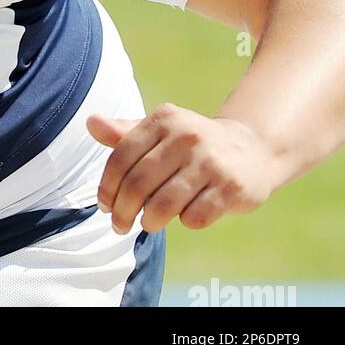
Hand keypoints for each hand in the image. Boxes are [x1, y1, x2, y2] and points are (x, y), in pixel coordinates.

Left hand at [88, 102, 282, 234]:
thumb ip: (125, 132)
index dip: (107, 187)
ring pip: (163, 204)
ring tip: (148, 224)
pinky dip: (185, 222)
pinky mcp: (232, 187)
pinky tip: (185, 217)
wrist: (253, 149)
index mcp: (164, 119)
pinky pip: (195, 217)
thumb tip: (91, 123)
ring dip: (149, 221)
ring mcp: (211, 161)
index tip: (105, 206)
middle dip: (123, 210)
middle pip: (138, 183)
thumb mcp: (161, 131)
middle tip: (119, 225)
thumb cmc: (193, 144)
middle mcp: (186, 136)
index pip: (121, 157)